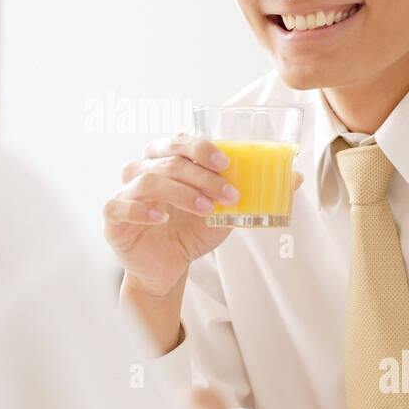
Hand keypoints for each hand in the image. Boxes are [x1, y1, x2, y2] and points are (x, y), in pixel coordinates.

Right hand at [104, 131, 302, 297]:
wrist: (169, 268)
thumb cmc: (192, 231)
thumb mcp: (226, 212)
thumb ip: (254, 192)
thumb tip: (295, 176)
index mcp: (168, 159)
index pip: (180, 140)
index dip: (201, 147)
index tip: (227, 162)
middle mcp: (144, 170)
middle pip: (166, 158)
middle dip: (200, 174)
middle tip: (227, 193)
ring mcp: (125, 191)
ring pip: (148, 180)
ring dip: (181, 192)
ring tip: (206, 208)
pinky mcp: (113, 217)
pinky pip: (119, 205)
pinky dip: (139, 209)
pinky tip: (160, 219)